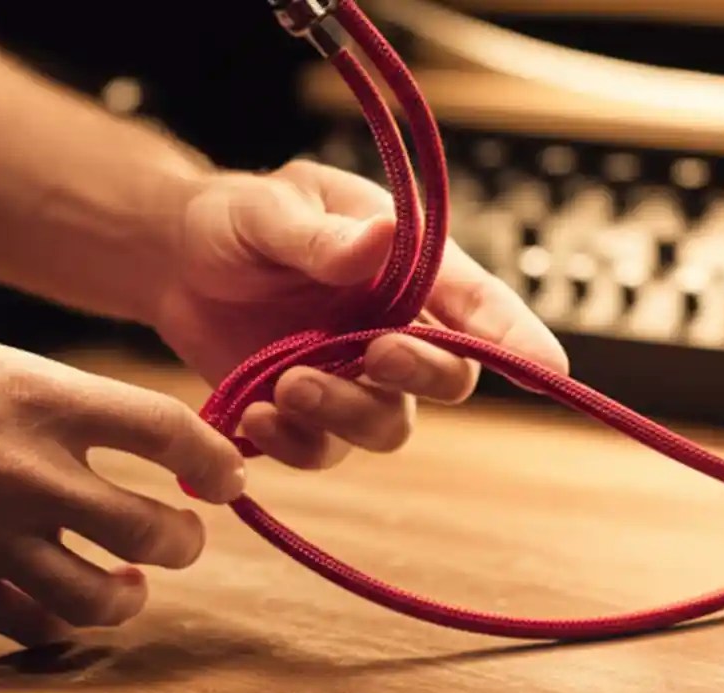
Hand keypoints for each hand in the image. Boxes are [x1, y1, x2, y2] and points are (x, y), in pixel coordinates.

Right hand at [0, 314, 244, 644]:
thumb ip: (47, 390)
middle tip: (184, 534)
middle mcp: (30, 473)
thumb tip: (97, 415)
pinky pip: (29, 625)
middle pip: (155, 530)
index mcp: (44, 400)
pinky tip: (56, 604)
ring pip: (101, 598)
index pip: (167, 432)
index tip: (227, 472)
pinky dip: (55, 622)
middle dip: (187, 539)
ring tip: (130, 584)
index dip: (216, 457)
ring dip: (131, 596)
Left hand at [152, 159, 567, 468]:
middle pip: (448, 379)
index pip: (479, 308)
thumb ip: (325, 234)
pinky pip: (322, 451)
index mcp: (409, 270)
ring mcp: (353, 380)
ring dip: (346, 413)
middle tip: (374, 353)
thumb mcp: (276, 210)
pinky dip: (293, 442)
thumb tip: (384, 235)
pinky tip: (252, 414)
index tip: (547, 369)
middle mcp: (394, 330)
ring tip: (287, 385)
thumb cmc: (239, 219)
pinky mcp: (307, 416)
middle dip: (421, 374)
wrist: (175, 260)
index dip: (517, 339)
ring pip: (386, 426)